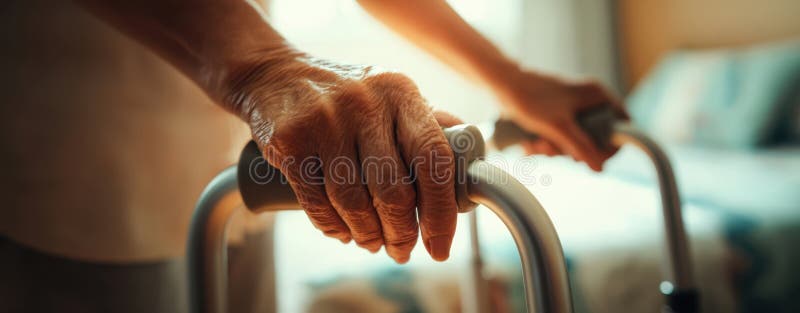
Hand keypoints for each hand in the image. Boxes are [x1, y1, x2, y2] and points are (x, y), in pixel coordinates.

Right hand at [223, 54, 457, 262]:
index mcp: (401, 94)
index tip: (440, 243)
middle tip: (402, 249)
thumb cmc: (347, 94)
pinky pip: (318, 203)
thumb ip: (429, 124)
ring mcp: (324, 122)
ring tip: (372, 242)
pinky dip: (334, 228)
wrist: (275, 75)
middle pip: (394, 191)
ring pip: (355, 204)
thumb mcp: (391, 95)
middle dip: (402, 233)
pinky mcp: (290, 143)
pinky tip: (343, 231)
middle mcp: (365, 104)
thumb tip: (470, 165)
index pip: (434, 158)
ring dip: (368, 236)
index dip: (441, 210)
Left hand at [495, 70, 627, 170]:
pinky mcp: (554, 116)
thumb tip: (600, 168)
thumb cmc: (530, 99)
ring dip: (554, 150)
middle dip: (571, 151)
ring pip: (573, 142)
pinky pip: (557, 138)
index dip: (610, 147)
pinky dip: (544, 145)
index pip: (621, 126)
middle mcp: (588, 101)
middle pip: (594, 139)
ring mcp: (571, 109)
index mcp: (598, 96)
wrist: (499, 84)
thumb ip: (581, 148)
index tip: (593, 160)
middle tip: (553, 149)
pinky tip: (529, 143)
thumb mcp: (559, 127)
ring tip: (536, 144)